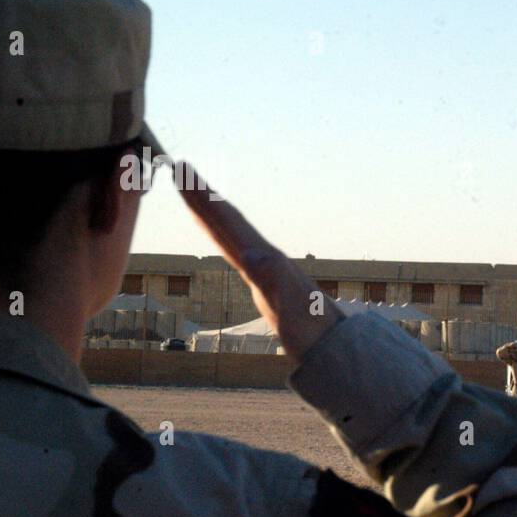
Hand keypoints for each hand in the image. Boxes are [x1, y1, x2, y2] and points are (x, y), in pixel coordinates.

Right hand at [176, 164, 342, 362]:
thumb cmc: (313, 329)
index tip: (184, 170)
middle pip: (229, 222)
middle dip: (203, 197)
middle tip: (181, 169)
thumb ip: (274, 278)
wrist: (336, 346)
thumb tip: (249, 254)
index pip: (230, 222)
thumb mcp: (290, 305)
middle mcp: (266, 259)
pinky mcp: (266, 284)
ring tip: (193, 196)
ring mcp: (267, 270)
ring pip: (232, 234)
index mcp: (266, 259)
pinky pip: (237, 252)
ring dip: (211, 214)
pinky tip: (223, 240)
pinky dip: (223, 239)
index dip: (205, 198)